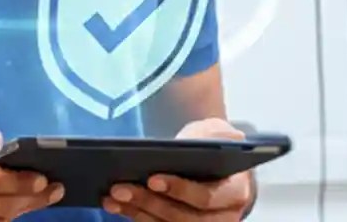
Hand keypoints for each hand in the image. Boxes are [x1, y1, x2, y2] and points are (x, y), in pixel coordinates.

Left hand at [101, 119, 253, 220]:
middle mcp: (223, 217)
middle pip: (183, 218)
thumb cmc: (214, 146)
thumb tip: (186, 145)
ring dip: (136, 212)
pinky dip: (135, 215)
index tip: (152, 179)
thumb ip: (210, 135)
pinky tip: (114, 204)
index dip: (179, 190)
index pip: (207, 198)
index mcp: (235, 192)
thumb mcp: (217, 132)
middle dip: (149, 202)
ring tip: (111, 197)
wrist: (215, 162)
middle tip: (119, 188)